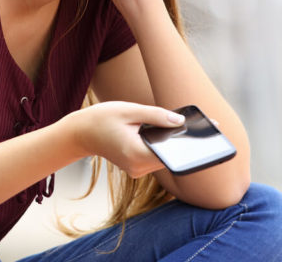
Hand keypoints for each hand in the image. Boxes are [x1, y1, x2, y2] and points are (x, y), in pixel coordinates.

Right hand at [64, 101, 184, 177]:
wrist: (80, 132)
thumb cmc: (102, 119)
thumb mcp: (130, 111)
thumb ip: (157, 116)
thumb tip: (180, 121)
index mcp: (136, 154)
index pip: (170, 154)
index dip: (187, 143)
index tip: (202, 132)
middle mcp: (137, 167)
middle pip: (169, 156)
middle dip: (179, 140)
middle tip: (195, 123)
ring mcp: (136, 170)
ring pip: (163, 157)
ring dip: (169, 143)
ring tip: (174, 125)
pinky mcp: (136, 167)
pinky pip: (155, 157)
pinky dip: (160, 146)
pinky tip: (161, 132)